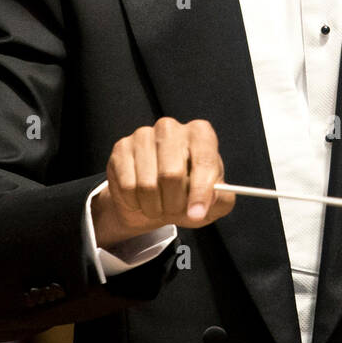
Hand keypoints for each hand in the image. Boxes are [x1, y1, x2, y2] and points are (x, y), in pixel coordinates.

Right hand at [92, 117, 234, 246]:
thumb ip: (220, 200)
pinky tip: (141, 198)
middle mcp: (171, 128)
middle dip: (174, 203)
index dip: (201, 191)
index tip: (196, 214)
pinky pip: (127, 186)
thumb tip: (204, 204)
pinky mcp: (121, 148)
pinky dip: (135, 202)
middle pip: (171, 174)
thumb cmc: (189, 193)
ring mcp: (143, 135)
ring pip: (147, 184)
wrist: (156, 197)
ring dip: (154, 206)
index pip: (204, 160)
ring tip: (159, 205)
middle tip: (175, 210)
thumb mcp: (214, 200)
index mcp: (200, 133)